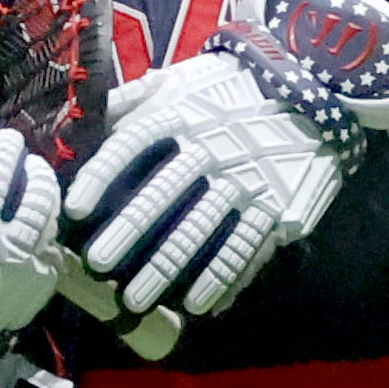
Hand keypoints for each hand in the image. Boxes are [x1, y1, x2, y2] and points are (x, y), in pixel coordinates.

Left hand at [64, 47, 351, 318]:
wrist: (314, 89)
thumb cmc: (230, 91)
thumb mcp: (180, 82)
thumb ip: (131, 100)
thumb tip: (81, 121)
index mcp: (181, 114)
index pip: (133, 144)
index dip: (102, 175)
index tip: (75, 208)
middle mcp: (210, 148)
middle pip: (162, 193)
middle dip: (128, 231)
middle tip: (97, 264)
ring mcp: (245, 180)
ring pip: (199, 228)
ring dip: (166, 267)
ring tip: (136, 300)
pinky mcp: (277, 205)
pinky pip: (244, 246)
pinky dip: (221, 277)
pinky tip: (198, 305)